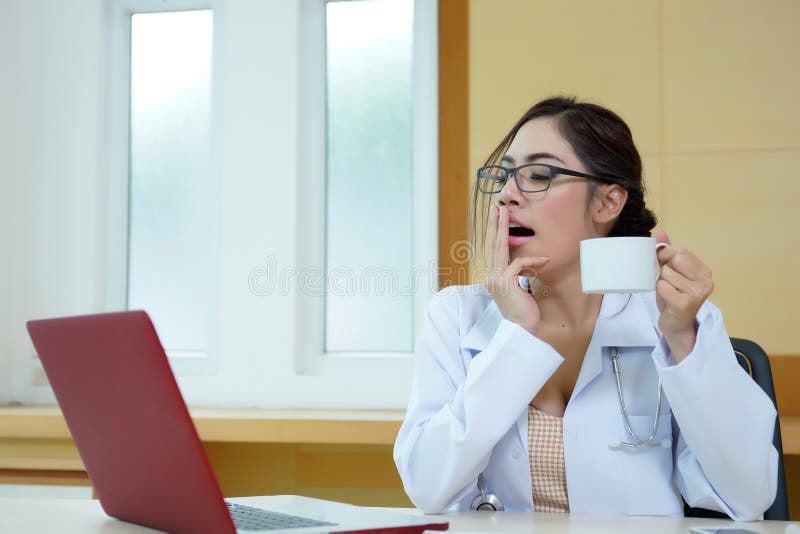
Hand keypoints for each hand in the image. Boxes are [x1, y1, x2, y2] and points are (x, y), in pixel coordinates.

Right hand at [485, 205, 549, 334]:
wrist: (521, 329)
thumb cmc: (522, 311)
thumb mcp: (518, 288)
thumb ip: (516, 274)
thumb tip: (521, 261)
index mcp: (493, 276)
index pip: (493, 250)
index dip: (495, 233)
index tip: (496, 217)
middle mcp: (491, 276)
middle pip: (493, 244)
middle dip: (495, 224)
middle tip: (497, 207)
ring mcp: (496, 278)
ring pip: (501, 248)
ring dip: (504, 229)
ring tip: (508, 214)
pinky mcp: (506, 282)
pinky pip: (519, 263)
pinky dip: (533, 261)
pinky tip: (544, 261)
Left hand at [654, 231, 713, 361]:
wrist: (676, 325)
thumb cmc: (673, 297)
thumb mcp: (671, 273)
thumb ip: (667, 253)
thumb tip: (660, 233)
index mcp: (704, 271)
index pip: (680, 251)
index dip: (666, 257)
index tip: (666, 268)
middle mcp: (706, 281)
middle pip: (673, 260)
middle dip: (665, 272)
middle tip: (670, 285)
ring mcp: (698, 292)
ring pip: (666, 274)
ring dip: (661, 284)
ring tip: (669, 294)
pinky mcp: (686, 303)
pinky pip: (662, 287)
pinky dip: (660, 292)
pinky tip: (668, 300)